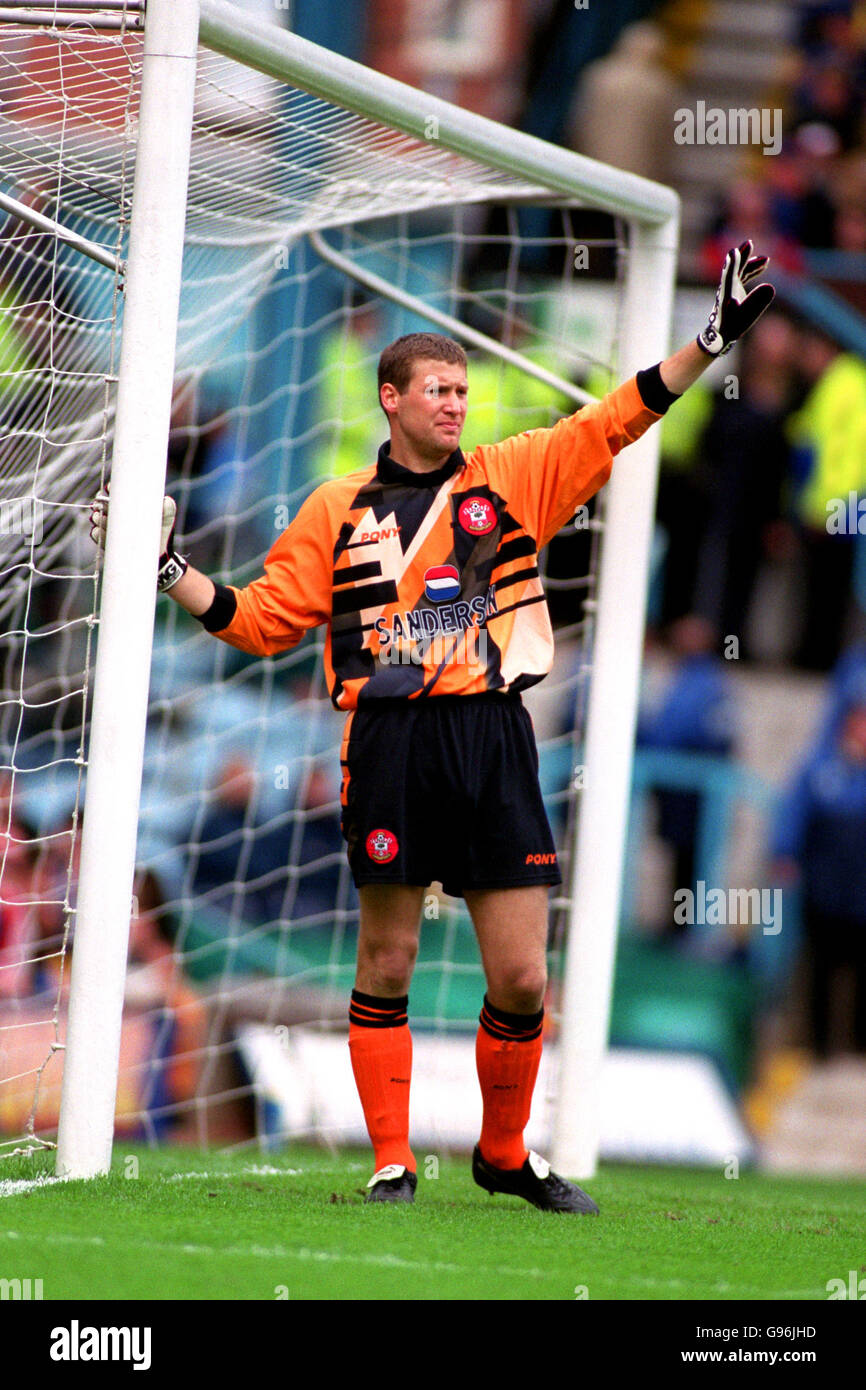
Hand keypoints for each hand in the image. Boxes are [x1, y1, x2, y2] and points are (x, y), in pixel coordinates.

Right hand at [88, 485, 187, 591]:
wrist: (158, 553)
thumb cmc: (160, 530)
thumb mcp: (165, 517)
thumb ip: (167, 508)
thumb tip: (166, 501)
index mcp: (127, 503)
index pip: (115, 492)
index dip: (111, 488)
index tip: (111, 488)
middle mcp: (116, 513)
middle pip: (102, 503)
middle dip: (100, 502)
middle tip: (104, 504)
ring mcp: (111, 527)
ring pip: (97, 519)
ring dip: (97, 517)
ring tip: (100, 518)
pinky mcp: (108, 541)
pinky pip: (97, 535)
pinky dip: (97, 533)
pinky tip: (99, 531)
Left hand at [697, 240, 774, 356]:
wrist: (721, 334)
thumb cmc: (731, 326)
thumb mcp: (746, 316)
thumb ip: (756, 302)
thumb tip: (770, 287)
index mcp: (727, 293)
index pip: (729, 275)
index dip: (733, 263)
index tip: (734, 252)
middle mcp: (727, 287)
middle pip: (734, 267)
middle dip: (742, 256)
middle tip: (748, 244)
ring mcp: (730, 287)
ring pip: (740, 270)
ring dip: (751, 263)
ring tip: (766, 260)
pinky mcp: (734, 289)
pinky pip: (743, 275)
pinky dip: (752, 269)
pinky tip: (764, 266)